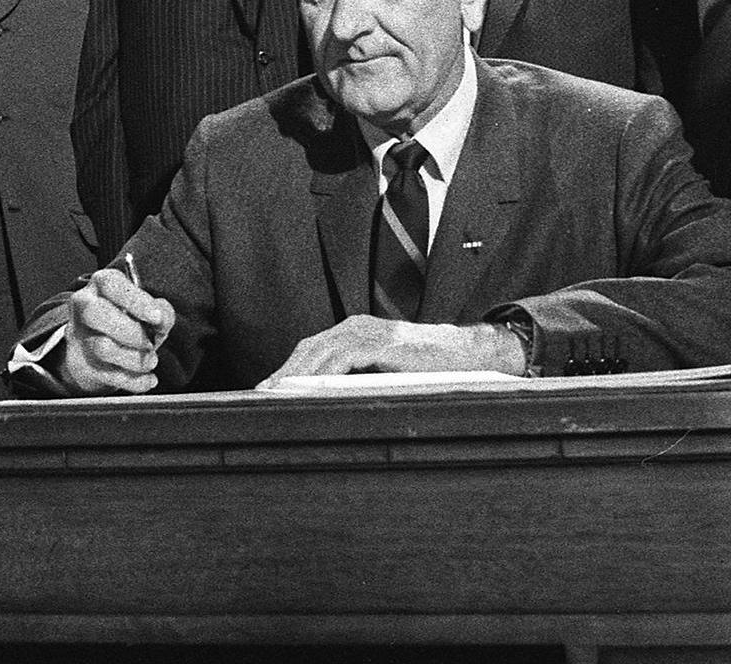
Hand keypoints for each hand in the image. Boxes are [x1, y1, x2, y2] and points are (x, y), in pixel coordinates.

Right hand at [62, 267, 174, 394]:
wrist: (101, 349)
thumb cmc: (128, 321)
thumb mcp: (148, 310)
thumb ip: (162, 311)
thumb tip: (162, 320)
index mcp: (101, 284)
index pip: (111, 284)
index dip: (136, 301)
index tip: (156, 317)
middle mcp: (84, 305)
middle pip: (95, 313)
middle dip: (131, 332)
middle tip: (150, 342)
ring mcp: (79, 335)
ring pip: (102, 347)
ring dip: (134, 359)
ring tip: (150, 360)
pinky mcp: (81, 363)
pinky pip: (106, 374)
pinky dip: (133, 381)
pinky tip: (148, 379)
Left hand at [261, 316, 525, 383]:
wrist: (468, 355)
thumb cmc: (429, 369)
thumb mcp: (386, 371)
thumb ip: (360, 378)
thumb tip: (329, 403)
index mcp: (355, 331)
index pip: (311, 350)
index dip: (288, 369)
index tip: (268, 391)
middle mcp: (357, 326)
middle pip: (309, 349)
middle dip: (284, 372)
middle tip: (262, 395)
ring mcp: (370, 332)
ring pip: (321, 351)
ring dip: (296, 373)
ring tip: (276, 394)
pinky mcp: (383, 343)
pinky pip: (345, 357)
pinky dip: (323, 371)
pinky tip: (308, 387)